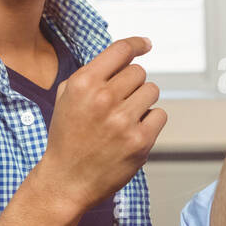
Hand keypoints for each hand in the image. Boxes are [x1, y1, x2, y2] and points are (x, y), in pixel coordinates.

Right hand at [42, 36, 166, 215]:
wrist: (66, 181)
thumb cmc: (67, 137)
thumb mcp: (66, 97)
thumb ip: (92, 74)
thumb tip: (124, 56)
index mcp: (83, 83)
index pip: (120, 50)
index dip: (136, 44)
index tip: (146, 44)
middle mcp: (103, 98)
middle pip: (139, 72)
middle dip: (132, 85)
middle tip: (119, 103)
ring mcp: (123, 120)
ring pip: (152, 91)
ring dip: (142, 101)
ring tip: (124, 118)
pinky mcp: (140, 141)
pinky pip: (159, 115)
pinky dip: (150, 121)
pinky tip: (133, 132)